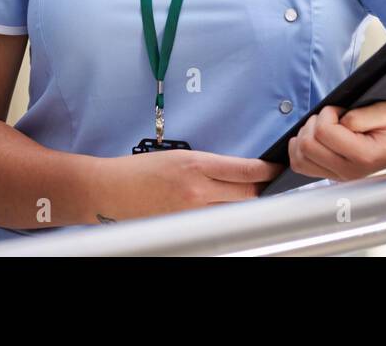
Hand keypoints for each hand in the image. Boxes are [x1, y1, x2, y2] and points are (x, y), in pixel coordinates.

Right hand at [93, 150, 282, 222]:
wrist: (109, 190)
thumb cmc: (141, 169)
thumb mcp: (181, 156)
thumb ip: (211, 165)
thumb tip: (241, 171)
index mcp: (196, 165)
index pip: (246, 170)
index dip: (268, 171)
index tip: (277, 169)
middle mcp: (196, 191)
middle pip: (246, 194)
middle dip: (262, 189)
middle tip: (271, 184)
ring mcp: (190, 213)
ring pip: (233, 211)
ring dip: (244, 204)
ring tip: (251, 196)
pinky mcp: (183, 228)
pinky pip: (214, 222)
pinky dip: (224, 216)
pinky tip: (226, 210)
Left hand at [287, 102, 385, 180]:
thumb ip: (364, 116)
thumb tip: (342, 121)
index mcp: (362, 156)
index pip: (323, 133)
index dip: (327, 114)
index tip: (341, 111)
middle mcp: (348, 171)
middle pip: (306, 147)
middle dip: (313, 124)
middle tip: (331, 117)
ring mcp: (338, 176)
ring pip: (299, 159)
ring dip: (305, 136)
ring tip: (323, 127)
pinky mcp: (331, 176)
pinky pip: (301, 165)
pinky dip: (300, 149)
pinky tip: (315, 138)